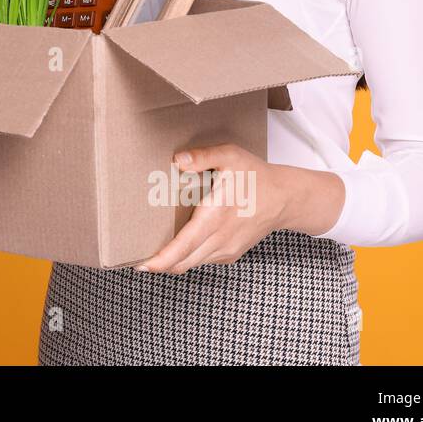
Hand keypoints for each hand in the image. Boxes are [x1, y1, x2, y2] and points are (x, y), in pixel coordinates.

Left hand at [134, 143, 343, 274]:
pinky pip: (204, 260)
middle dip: (158, 264)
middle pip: (182, 262)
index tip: (142, 265)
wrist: (286, 198)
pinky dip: (187, 258)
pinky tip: (178, 247)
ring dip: (172, 262)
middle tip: (136, 259)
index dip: (161, 260)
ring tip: (152, 254)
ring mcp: (227, 249)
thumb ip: (202, 157)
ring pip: (192, 263)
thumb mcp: (231, 156)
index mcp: (215, 218)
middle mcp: (220, 239)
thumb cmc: (257, 176)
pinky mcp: (231, 253)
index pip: (183, 247)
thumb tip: (178, 160)